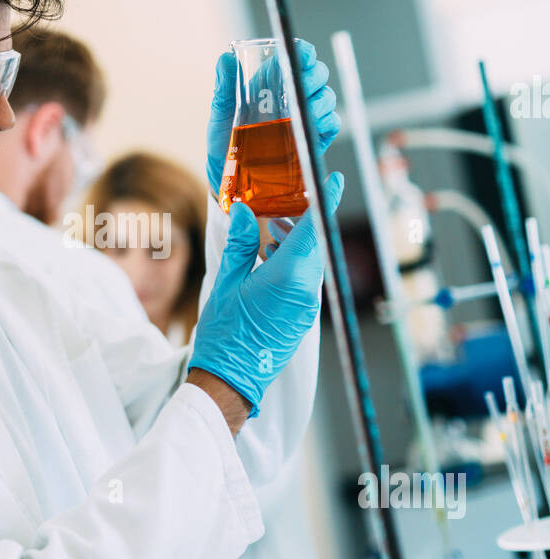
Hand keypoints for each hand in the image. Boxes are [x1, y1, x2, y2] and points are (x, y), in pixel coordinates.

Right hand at [188, 172, 344, 416]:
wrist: (231, 380)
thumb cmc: (225, 334)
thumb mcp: (226, 281)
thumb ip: (242, 243)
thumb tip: (248, 214)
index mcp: (287, 275)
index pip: (315, 228)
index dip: (325, 199)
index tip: (334, 178)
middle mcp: (305, 289)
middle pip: (316, 243)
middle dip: (305, 218)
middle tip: (289, 200)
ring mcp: (308, 306)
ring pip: (312, 261)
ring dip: (299, 241)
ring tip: (275, 230)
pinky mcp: (303, 317)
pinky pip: (306, 279)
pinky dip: (295, 262)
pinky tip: (272, 258)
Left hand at [205, 40, 340, 197]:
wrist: (228, 172)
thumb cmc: (225, 137)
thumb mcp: (221, 110)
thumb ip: (225, 84)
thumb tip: (226, 58)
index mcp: (273, 79)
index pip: (296, 57)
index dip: (304, 52)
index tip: (303, 56)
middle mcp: (293, 94)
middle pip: (318, 74)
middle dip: (313, 78)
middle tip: (300, 88)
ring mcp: (305, 115)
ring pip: (327, 98)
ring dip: (320, 102)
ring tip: (304, 112)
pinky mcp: (313, 138)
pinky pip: (331, 124)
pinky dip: (327, 123)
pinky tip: (312, 127)